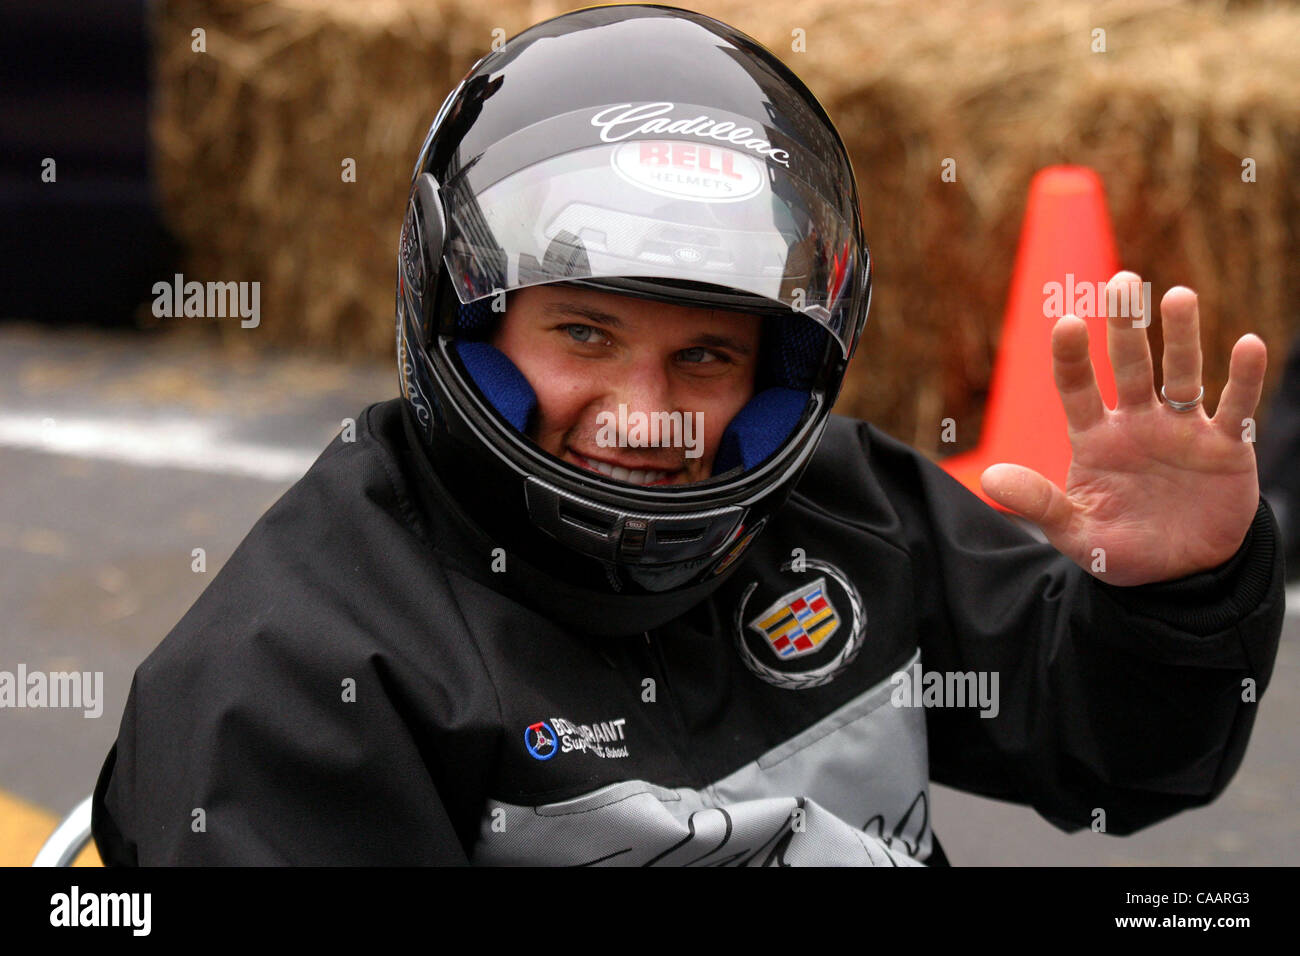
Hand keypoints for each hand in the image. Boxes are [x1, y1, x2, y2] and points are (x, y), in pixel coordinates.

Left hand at [980, 271, 1267, 585]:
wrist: (1180, 576)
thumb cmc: (1120, 549)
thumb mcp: (1075, 533)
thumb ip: (1039, 504)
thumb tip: (989, 480)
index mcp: (1096, 438)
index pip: (1077, 388)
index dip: (1072, 357)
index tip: (1068, 323)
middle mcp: (1138, 423)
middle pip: (1130, 366)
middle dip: (1126, 326)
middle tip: (1123, 282)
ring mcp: (1182, 430)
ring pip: (1183, 373)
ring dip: (1182, 336)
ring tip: (1177, 296)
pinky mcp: (1225, 447)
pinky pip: (1236, 407)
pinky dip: (1243, 378)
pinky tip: (1248, 346)